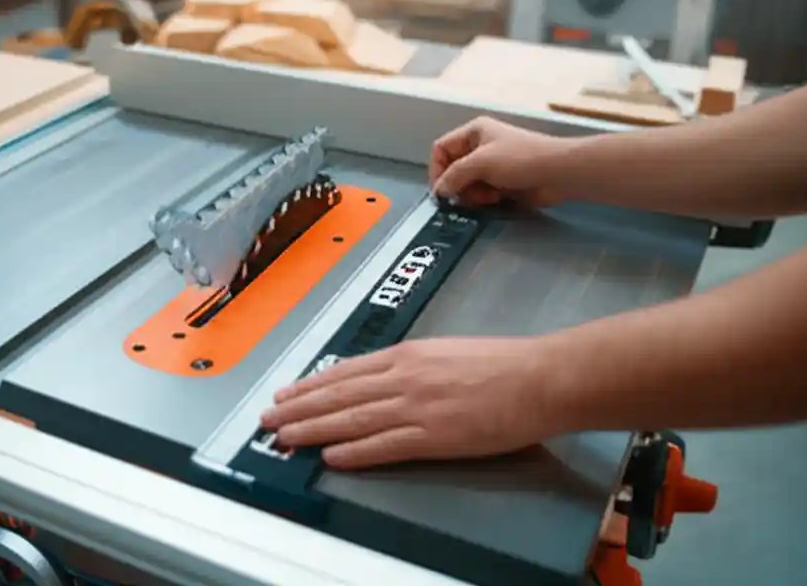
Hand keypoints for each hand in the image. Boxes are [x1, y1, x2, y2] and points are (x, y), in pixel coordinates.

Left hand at [260, 337, 565, 468]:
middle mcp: (403, 377)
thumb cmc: (500, 363)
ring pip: (352, 419)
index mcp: (407, 354)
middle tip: (269, 418)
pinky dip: (354, 451)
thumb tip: (383, 376)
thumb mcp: (445, 351)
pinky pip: (384, 445)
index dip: (311, 385)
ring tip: (285, 437)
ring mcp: (416, 406)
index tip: (286, 393)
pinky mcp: (433, 436)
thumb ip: (412, 364)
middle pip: (339, 394)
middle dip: (299, 407)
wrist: (537, 378)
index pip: (346, 371)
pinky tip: (330, 456)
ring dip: (313, 429)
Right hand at [429, 117, 567, 207]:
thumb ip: (454, 176)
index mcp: (473, 132)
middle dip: (458, 185)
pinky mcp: (503, 182)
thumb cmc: (519, 160)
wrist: (558, 172)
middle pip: (452, 169)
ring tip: (490, 197)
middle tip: (469, 196)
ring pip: (466, 184)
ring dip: (473, 194)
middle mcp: (480, 146)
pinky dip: (485, 199)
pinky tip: (498, 199)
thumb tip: (439, 191)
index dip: (437, 170)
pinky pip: (482, 192)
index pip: (441, 149)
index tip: (442, 191)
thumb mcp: (481, 163)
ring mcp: (492, 165)